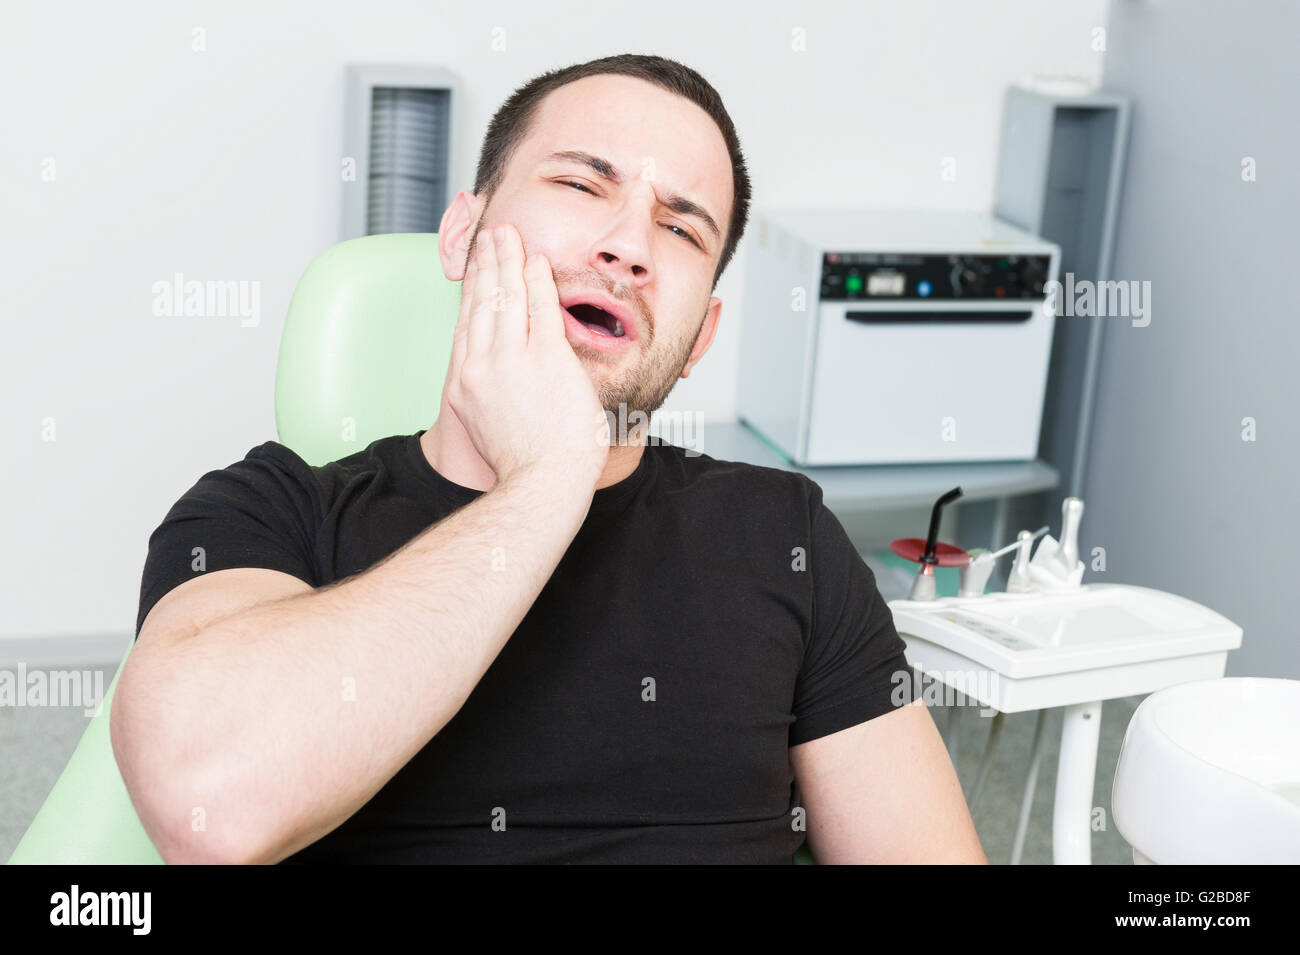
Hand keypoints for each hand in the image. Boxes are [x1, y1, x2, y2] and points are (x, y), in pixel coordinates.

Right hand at [443, 223, 609, 488]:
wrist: (541, 485)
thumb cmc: (526, 467)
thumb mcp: (489, 428)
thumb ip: (491, 399)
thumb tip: (506, 387)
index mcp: (465, 384)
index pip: (467, 324)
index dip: (472, 291)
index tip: (475, 268)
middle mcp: (482, 366)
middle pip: (482, 303)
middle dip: (486, 264)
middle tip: (490, 236)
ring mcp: (512, 360)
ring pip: (507, 298)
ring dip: (508, 261)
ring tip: (510, 235)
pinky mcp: (545, 358)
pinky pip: (540, 307)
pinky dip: (538, 280)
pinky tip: (538, 261)